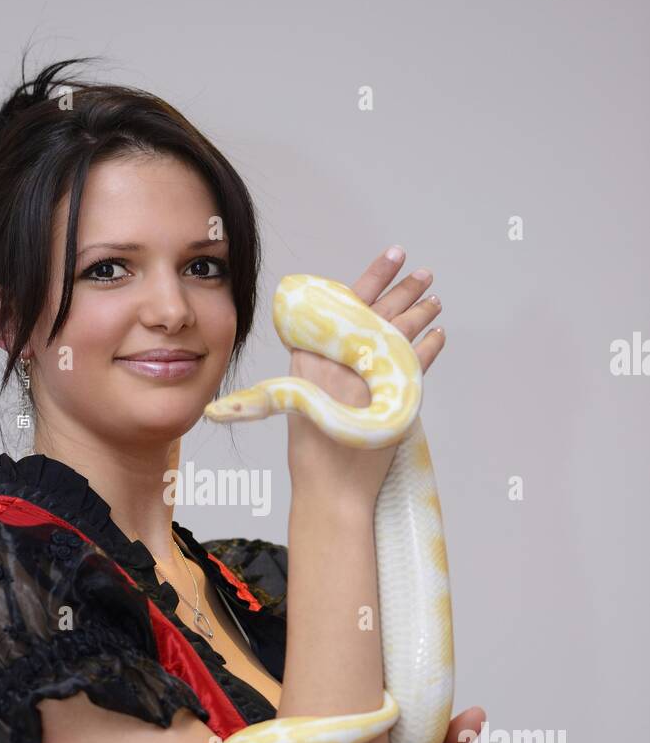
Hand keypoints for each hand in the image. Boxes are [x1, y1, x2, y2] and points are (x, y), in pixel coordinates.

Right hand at [288, 245, 445, 503]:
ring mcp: (368, 375)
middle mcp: (341, 357)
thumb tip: (344, 343)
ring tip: (435, 297)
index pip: (347, 300)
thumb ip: (322, 366)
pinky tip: (440, 334)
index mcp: (314, 353)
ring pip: (402, 330)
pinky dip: (432, 345)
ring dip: (423, 311)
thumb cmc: (313, 447)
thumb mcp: (302, 397)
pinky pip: (420, 359)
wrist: (330, 485)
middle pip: (381, 310)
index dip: (374, 275)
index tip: (393, 256)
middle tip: (423, 272)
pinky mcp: (394, 395)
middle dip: (406, 287)